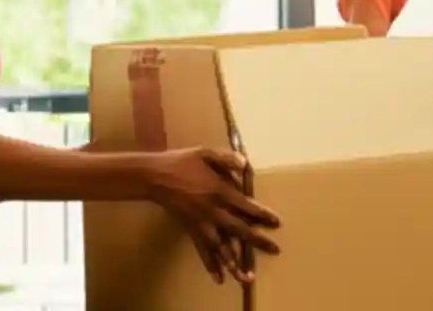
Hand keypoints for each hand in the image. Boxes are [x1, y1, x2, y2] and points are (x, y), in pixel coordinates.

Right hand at [145, 148, 280, 284]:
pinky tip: (219, 278)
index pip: (247, 207)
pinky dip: (211, 265)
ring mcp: (201, 224)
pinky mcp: (192, 231)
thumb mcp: (206, 153)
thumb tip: (245, 164)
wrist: (155, 177)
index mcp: (220, 192)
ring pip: (221, 247)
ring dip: (235, 262)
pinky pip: (203, 250)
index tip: (277, 223)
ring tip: (248, 277)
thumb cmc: (183, 162)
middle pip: (239, 230)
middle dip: (258, 241)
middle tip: (275, 250)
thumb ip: (227, 158)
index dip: (263, 215)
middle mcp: (213, 212)